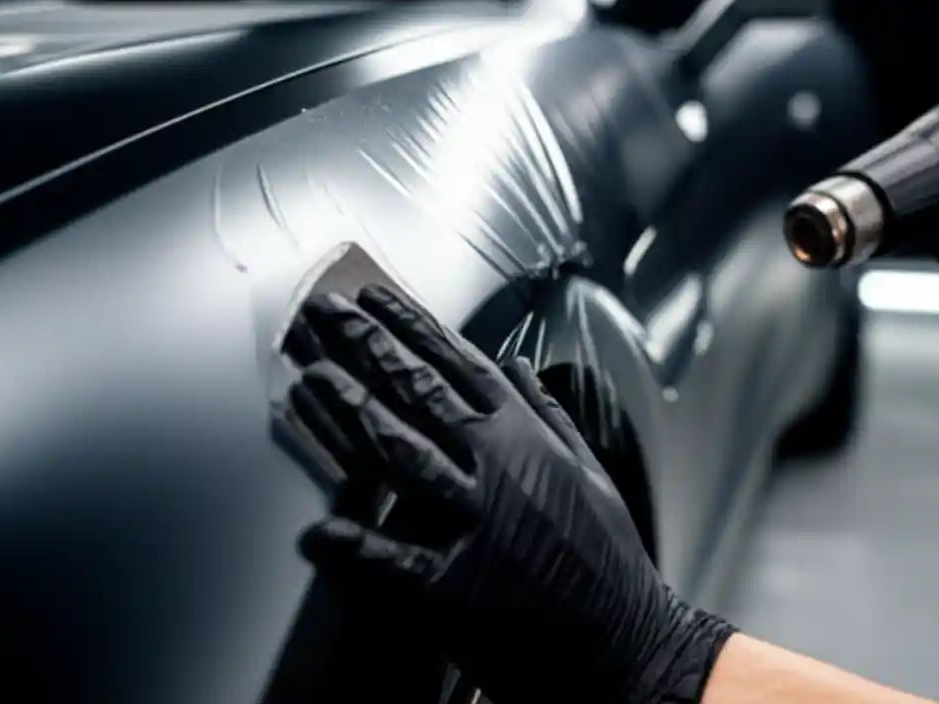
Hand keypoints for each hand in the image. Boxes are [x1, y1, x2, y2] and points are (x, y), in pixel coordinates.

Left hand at [287, 285, 734, 703]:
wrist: (627, 641)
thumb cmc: (610, 562)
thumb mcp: (590, 473)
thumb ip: (550, 414)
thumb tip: (521, 367)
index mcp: (528, 439)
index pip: (460, 364)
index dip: (411, 325)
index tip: (375, 298)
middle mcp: (498, 467)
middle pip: (419, 392)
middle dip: (366, 346)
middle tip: (326, 314)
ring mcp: (474, 522)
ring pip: (399, 451)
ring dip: (350, 411)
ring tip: (311, 378)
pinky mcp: (456, 587)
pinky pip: (390, 560)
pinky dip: (351, 545)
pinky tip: (315, 529)